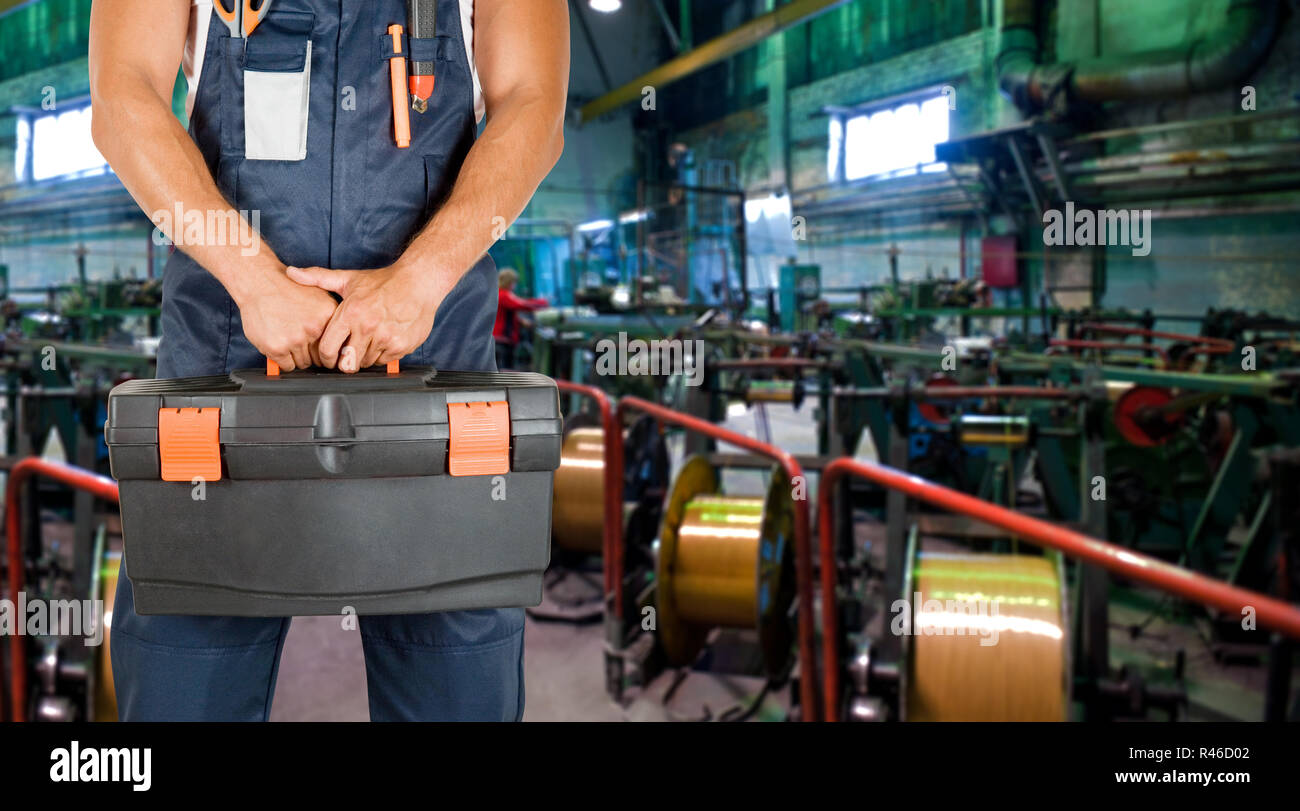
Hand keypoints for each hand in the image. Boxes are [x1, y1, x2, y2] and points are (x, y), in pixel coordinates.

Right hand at [230, 263, 337, 371]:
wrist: (260, 283)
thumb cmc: (287, 288)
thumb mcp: (319, 294)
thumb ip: (331, 317)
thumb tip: (340, 340)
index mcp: (328, 315)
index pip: (335, 345)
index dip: (327, 348)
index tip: (321, 349)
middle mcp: (314, 328)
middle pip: (320, 357)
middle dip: (312, 354)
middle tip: (301, 344)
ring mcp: (295, 339)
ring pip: (303, 363)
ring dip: (296, 357)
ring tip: (288, 341)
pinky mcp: (277, 348)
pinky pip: (287, 366)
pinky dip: (283, 361)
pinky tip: (280, 347)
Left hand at [286, 263, 448, 372]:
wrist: (418, 282)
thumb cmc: (383, 282)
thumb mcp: (348, 278)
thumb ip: (317, 278)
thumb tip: (291, 272)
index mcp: (350, 313)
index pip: (327, 348)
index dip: (324, 357)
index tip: (328, 356)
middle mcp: (367, 327)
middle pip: (346, 361)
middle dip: (344, 359)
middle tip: (347, 352)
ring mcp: (385, 338)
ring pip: (365, 363)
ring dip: (364, 357)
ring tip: (367, 342)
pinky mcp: (401, 346)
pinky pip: (384, 361)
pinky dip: (381, 355)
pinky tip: (382, 340)